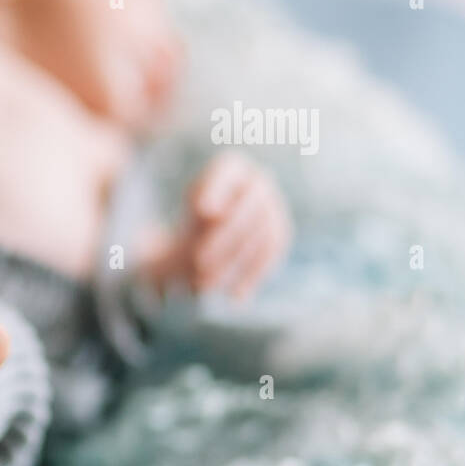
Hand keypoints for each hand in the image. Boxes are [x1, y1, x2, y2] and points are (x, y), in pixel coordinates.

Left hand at [159, 150, 291, 299]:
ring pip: (260, 235)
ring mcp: (273, 208)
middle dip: (223, 238)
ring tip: (204, 286)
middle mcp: (257, 183)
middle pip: (247, 208)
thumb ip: (197, 209)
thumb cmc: (193, 217)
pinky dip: (252, 276)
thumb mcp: (186, 213)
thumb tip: (206, 216)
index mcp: (232, 167)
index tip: (201, 211)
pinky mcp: (279, 234)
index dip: (217, 188)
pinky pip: (270, 254)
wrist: (213, 231)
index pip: (228, 171)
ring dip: (233, 263)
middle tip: (197, 262)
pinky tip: (234, 297)